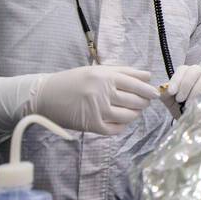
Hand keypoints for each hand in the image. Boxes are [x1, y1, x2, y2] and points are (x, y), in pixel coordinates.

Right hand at [28, 65, 157, 134]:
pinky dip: (122, 126)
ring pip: (128, 116)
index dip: (148, 90)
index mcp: (105, 76)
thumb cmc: (73, 80)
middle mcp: (102, 92)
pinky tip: (120, 121)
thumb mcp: (97, 70)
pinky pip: (116, 129)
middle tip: (144, 102)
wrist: (45, 96)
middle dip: (143, 102)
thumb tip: (148, 76)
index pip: (136, 84)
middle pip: (135, 101)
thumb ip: (123, 72)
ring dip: (134, 114)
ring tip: (133, 111)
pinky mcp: (92, 125)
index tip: (155, 93)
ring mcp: (97, 109)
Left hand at [159, 65, 200, 118]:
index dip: (176, 79)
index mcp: (188, 74)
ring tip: (189, 104)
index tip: (172, 92)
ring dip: (196, 90)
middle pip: (195, 69)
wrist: (193, 122)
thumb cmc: (182, 108)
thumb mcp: (170, 102)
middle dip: (186, 84)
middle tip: (180, 99)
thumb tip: (165, 89)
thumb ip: (165, 94)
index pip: (183, 69)